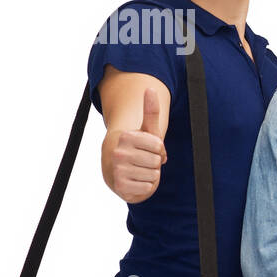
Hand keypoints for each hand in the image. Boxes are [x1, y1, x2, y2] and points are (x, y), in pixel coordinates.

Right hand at [111, 87, 167, 202]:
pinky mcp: (121, 187)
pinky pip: (148, 188)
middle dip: (154, 163)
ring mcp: (118, 170)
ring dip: (150, 175)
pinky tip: (136, 182)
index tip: (149, 150)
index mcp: (126, 137)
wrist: (118, 174)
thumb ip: (150, 111)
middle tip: (144, 163)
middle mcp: (118, 153)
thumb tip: (151, 89)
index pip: (158, 145)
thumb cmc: (137, 150)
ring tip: (140, 172)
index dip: (158, 150)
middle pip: (156, 161)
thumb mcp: (146, 131)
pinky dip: (146, 187)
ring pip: (153, 175)